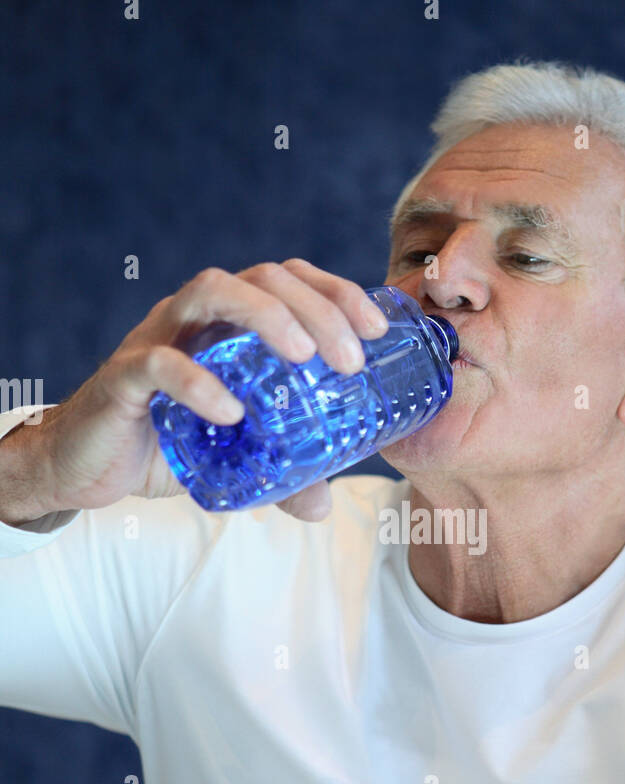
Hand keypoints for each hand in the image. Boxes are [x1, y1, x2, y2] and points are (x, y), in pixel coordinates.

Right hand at [18, 260, 388, 522]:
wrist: (87, 466)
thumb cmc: (163, 442)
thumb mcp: (233, 459)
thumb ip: (279, 475)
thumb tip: (321, 506)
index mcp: (229, 323)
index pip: (290, 280)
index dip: (338, 293)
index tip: (378, 331)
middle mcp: (196, 316)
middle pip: (263, 277)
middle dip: (318, 308)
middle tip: (352, 360)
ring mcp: (157, 336)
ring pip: (211, 290)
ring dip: (267, 316)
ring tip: (305, 358)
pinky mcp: (124, 376)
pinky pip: (160, 364)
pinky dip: (199, 382)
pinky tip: (232, 413)